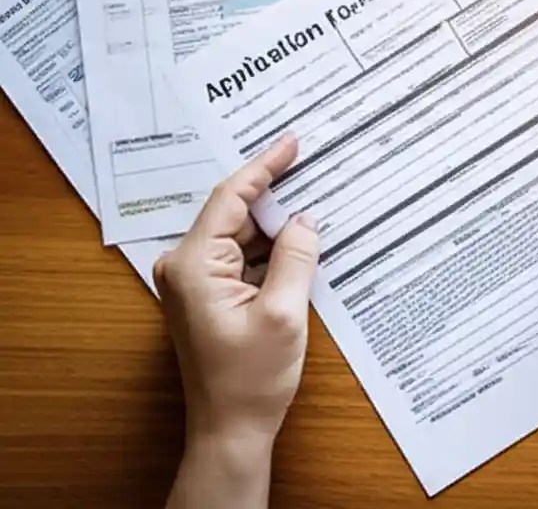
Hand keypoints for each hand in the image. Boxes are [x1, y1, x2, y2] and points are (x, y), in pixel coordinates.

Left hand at [155, 134, 319, 450]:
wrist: (231, 428)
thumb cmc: (251, 378)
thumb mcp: (285, 313)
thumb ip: (296, 258)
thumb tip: (305, 219)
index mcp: (194, 265)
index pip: (230, 198)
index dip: (265, 166)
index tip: (293, 141)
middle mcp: (187, 267)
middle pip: (237, 214)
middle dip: (276, 194)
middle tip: (315, 165)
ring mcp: (197, 282)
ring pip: (244, 236)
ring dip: (278, 225)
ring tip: (317, 200)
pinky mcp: (212, 296)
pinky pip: (245, 259)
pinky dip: (273, 251)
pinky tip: (303, 242)